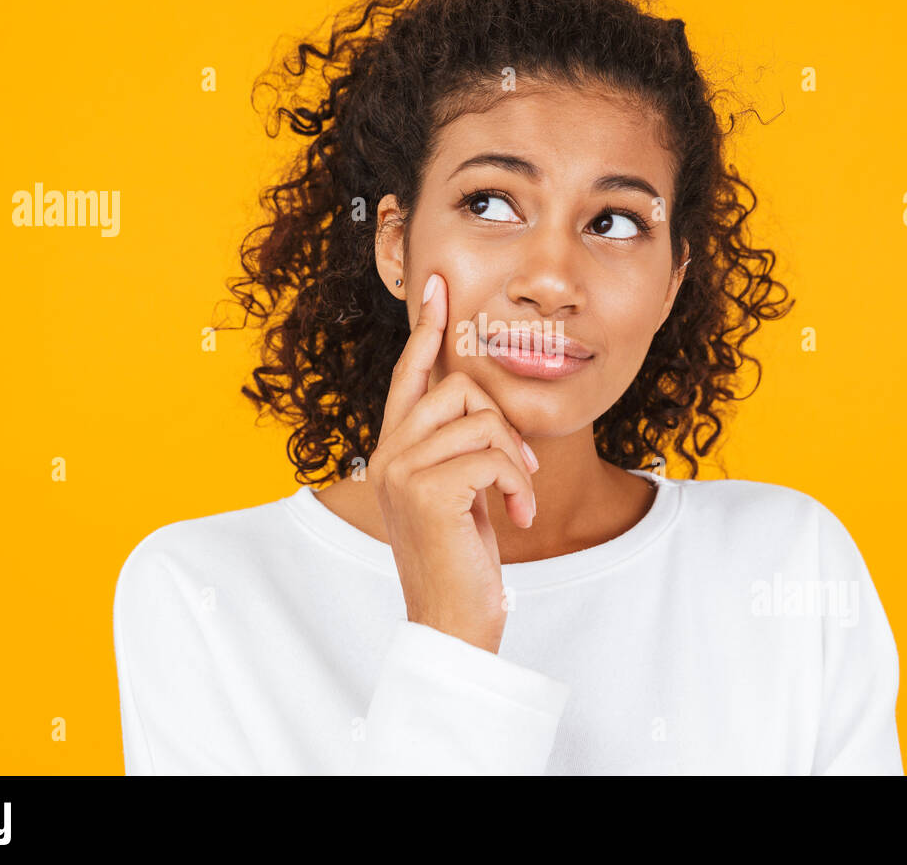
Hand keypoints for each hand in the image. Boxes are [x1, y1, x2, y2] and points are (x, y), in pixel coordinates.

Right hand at [368, 272, 539, 653]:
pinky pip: (492, 455)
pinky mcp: (427, 491)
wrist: (452, 620)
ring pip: (480, 419)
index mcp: (391, 450)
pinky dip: (517, 485)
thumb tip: (482, 404)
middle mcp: (386, 455)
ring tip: (517, 499)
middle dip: (503, 423)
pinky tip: (516, 516)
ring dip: (515, 461)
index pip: (409, 376)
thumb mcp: (457, 492)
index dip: (425, 330)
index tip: (438, 287)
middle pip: (458, 388)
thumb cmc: (460, 558)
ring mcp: (401, 472)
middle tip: (519, 470)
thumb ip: (456, 447)